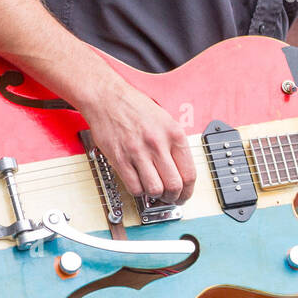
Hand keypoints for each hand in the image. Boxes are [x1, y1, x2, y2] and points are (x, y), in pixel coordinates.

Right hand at [79, 80, 195, 202]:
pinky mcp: (120, 159)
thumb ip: (175, 145)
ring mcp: (138, 152)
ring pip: (154, 189)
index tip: (184, 195)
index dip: (188, 191)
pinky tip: (139, 184)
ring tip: (154, 192)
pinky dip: (138, 191)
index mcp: (174, 134)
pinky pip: (134, 187)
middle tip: (170, 198)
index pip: (189, 173)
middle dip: (174, 197)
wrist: (108, 98)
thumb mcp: (166, 120)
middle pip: (174, 185)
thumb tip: (182, 171)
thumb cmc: (135, 107)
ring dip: (155, 196)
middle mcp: (158, 144)